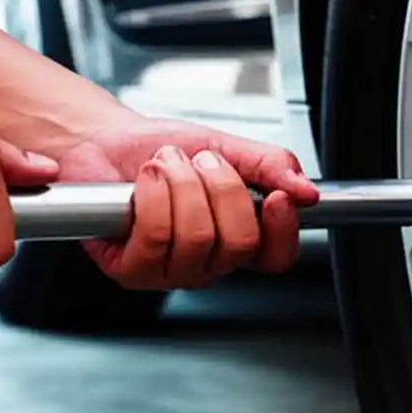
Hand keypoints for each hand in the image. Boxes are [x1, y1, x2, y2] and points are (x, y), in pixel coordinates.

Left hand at [52, 117, 319, 288]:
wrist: (105, 140)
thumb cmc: (161, 149)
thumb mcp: (225, 148)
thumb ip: (271, 166)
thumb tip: (306, 191)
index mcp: (237, 237)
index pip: (277, 257)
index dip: (282, 231)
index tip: (275, 196)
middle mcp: (208, 262)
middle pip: (239, 243)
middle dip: (220, 187)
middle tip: (199, 162)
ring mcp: (171, 271)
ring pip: (197, 237)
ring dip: (181, 183)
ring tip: (165, 164)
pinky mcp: (133, 271)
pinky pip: (157, 238)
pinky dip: (153, 194)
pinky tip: (145, 180)